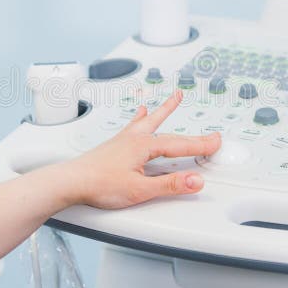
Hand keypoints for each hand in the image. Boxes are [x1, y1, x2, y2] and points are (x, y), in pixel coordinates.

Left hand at [62, 90, 220, 209]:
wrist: (70, 181)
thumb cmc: (99, 184)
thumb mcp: (140, 189)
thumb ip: (170, 185)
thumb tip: (195, 181)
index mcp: (143, 146)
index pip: (180, 146)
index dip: (201, 145)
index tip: (216, 144)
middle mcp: (135, 139)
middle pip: (170, 134)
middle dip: (192, 135)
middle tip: (210, 134)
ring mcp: (124, 140)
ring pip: (151, 122)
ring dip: (165, 110)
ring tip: (175, 98)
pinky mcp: (115, 145)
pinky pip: (134, 125)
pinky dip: (141, 118)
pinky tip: (140, 112)